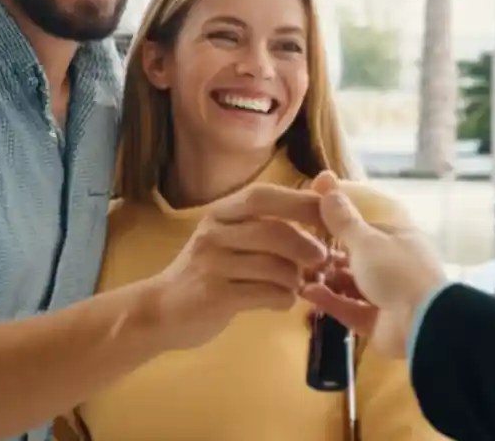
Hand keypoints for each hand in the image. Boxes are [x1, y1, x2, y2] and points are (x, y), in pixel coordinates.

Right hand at [142, 183, 330, 349]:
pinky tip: (282, 301)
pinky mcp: (215, 296)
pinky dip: (284, 299)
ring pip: (273, 266)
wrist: (162, 310)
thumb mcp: (233, 236)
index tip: (331, 216)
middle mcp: (214, 233)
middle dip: (307, 246)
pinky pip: (265, 294)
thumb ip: (273, 217)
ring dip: (297, 278)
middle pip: (273, 231)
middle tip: (324, 260)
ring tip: (300, 284)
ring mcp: (212, 264)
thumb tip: (326, 183)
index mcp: (222, 213)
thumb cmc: (208, 270)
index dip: (302, 203)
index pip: (265, 196)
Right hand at [299, 172, 446, 358]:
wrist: (422, 324)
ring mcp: (385, 294)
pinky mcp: (375, 321)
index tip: (307, 218)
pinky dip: (329, 300)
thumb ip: (342, 218)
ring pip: (349, 283)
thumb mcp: (366, 240)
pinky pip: (348, 307)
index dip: (337, 221)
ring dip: (325, 278)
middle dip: (327, 254)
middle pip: (354, 256)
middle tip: (299, 250)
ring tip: (298, 273)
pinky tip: (307, 292)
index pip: (363, 224)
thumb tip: (324, 179)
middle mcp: (392, 264)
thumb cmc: (396, 270)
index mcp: (397, 237)